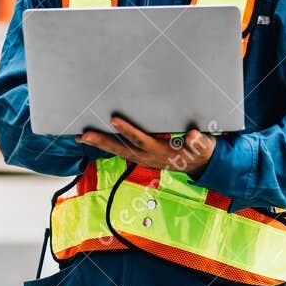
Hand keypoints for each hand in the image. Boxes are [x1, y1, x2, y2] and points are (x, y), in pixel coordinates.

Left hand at [80, 115, 215, 175]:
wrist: (199, 165)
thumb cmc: (200, 152)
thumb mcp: (204, 147)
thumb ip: (199, 142)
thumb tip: (193, 135)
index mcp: (161, 152)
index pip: (141, 140)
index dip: (128, 131)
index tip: (114, 120)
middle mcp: (148, 157)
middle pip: (121, 149)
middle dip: (102, 142)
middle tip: (84, 135)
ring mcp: (142, 158)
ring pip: (117, 151)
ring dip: (99, 145)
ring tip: (81, 138)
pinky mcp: (140, 157)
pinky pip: (120, 151)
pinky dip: (105, 146)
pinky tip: (94, 141)